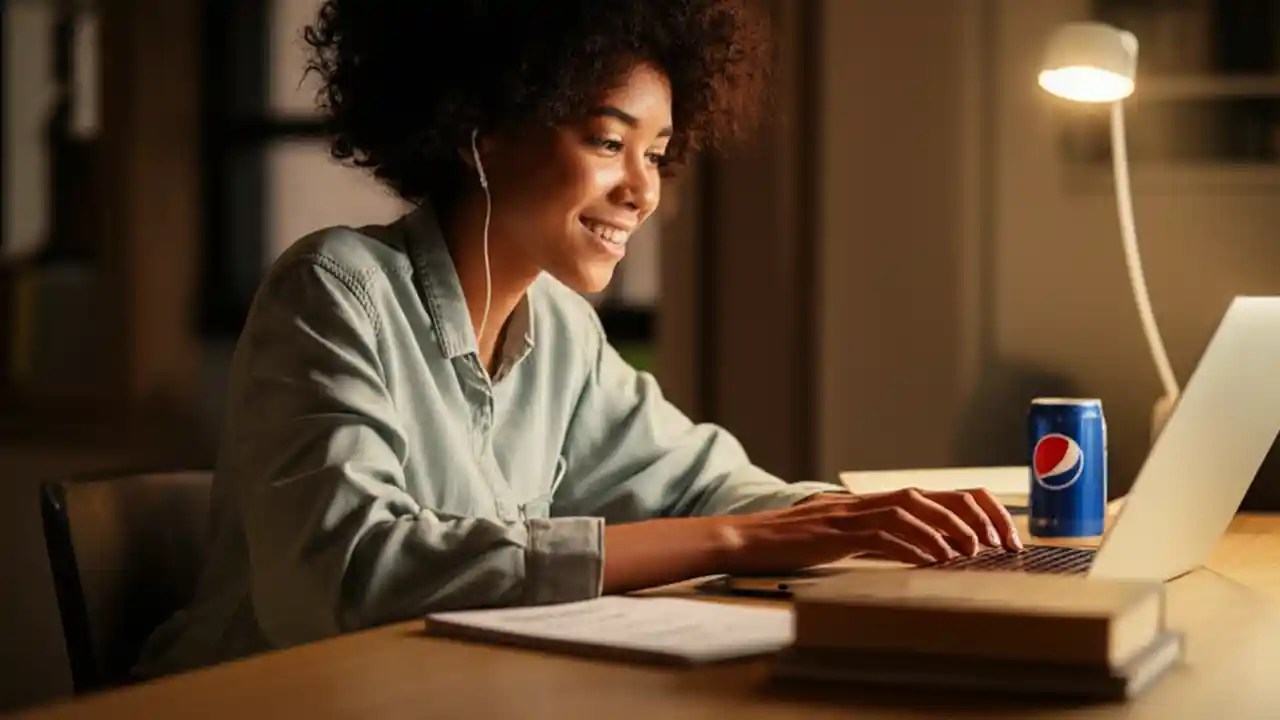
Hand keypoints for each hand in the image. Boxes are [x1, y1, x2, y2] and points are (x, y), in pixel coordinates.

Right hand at [717, 488, 1022, 574]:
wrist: (744, 540)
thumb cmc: (790, 544)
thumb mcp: (843, 539)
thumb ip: (878, 539)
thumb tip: (919, 552)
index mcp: (872, 502)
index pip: (936, 494)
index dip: (974, 508)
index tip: (1000, 535)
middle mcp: (866, 501)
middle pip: (933, 495)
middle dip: (974, 516)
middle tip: (1000, 544)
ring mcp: (851, 514)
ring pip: (912, 508)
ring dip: (948, 528)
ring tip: (972, 551)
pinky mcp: (836, 532)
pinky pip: (883, 532)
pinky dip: (913, 543)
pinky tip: (934, 558)